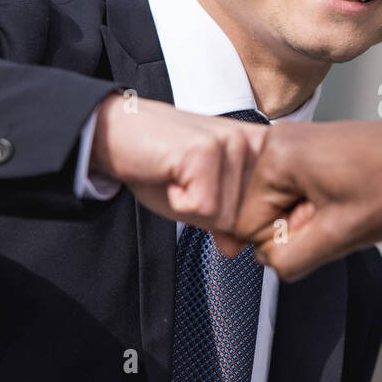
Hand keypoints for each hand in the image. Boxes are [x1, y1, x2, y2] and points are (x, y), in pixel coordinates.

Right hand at [89, 92, 267, 254]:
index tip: (204, 191)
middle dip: (210, 213)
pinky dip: (177, 202)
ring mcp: (231, 142)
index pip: (266, 213)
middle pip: (246, 218)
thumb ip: (226, 223)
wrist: (115, 133)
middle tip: (186, 184)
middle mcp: (252, 141)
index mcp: (260, 149)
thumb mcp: (199, 201)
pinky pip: (203, 208)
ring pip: (227, 216)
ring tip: (177, 177)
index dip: (231, 218)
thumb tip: (237, 248)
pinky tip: (169, 176)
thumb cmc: (159, 164)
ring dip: (193, 207)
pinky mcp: (205, 149)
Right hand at [234, 120, 381, 280]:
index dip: (286, 237)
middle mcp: (275, 140)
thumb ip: (290, 258)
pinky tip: (343, 195)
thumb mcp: (339, 236)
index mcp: (275, 157)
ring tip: (342, 202)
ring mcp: (291, 139)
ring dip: (306, 215)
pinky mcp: (306, 145)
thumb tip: (267, 260)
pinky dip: (314, 201)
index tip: (322, 222)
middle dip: (295, 225)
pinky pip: (292, 189)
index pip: (246, 226)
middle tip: (336, 212)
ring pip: (277, 204)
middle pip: (259, 212)